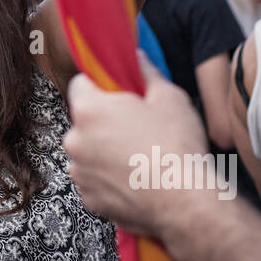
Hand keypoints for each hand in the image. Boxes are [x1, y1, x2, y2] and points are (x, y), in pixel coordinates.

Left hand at [64, 57, 214, 236]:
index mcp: (89, 110)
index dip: (99, 86)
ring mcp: (80, 172)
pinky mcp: (90, 199)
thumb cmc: (177, 147)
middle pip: (84, 121)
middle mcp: (75, 140)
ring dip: (104, 151)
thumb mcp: (170, 97)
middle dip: (104, 121)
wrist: (185, 202)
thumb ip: (147, 73)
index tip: (117, 93)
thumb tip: (137, 58)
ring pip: (88, 152)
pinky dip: (109, 179)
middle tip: (135, 126)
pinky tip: (135, 178)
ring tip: (138, 156)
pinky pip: (95, 181)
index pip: (80, 84)